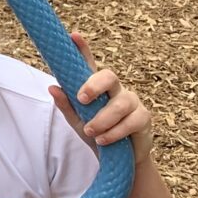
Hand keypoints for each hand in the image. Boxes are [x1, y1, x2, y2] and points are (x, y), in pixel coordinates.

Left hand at [51, 32, 152, 164]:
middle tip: (81, 99)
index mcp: (97, 87)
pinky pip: (131, 122)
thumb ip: (66, 105)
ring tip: (91, 131)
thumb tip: (52, 87)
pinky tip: (103, 139)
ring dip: (103, 119)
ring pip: (120, 103)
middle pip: (109, 75)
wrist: (119, 161)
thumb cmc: (95, 135)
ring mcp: (132, 102)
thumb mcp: (77, 121)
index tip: (73, 36)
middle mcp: (115, 89)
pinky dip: (114, 132)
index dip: (82, 49)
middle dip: (94, 85)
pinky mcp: (144, 118)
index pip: (89, 64)